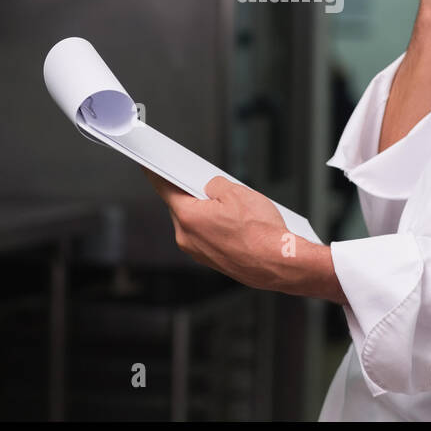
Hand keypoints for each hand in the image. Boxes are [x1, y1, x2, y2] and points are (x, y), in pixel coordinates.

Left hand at [140, 168, 302, 292]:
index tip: (150, 166)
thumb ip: (216, 185)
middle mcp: (187, 239)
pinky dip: (216, 228)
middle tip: (208, 183)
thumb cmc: (261, 232)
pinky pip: (207, 238)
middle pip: (181, 207)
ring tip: (232, 206)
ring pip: (196, 223)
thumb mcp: (237, 192)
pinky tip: (236, 223)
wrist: (280, 264)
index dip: (158, 173)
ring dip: (207, 213)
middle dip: (193, 194)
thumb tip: (211, 188)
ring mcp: (199, 253)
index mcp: (188, 217)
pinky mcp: (213, 262)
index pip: (165, 189)